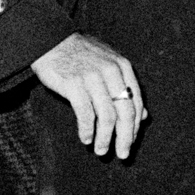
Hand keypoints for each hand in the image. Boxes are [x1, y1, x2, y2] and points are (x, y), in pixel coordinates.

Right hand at [32, 32, 145, 159]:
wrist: (50, 39)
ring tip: (101, 151)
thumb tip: (143, 115)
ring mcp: (92, 77)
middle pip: (124, 112)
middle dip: (125, 138)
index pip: (135, 103)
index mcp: (122, 67)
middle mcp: (110, 71)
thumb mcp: (109, 64)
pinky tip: (86, 139)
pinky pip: (85, 113)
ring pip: (106, 116)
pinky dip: (86, 130)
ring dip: (104, 138)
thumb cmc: (80, 54)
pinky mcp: (74, 83)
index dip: (134, 127)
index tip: (129, 142)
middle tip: (122, 154)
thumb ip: (126, 88)